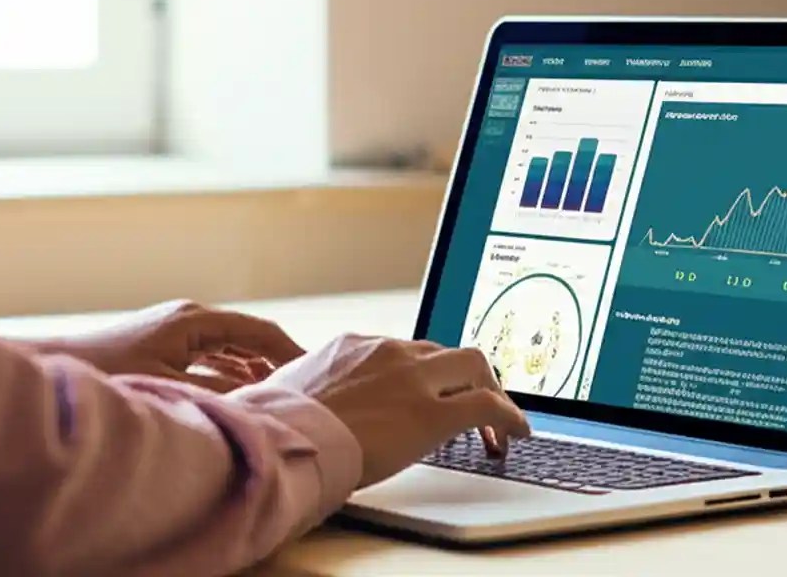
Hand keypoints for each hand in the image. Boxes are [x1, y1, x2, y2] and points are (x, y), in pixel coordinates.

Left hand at [44, 300, 304, 391]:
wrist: (56, 369)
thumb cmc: (109, 375)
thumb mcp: (172, 388)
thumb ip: (219, 396)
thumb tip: (260, 405)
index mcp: (196, 320)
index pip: (260, 331)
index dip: (290, 352)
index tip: (316, 372)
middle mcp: (190, 320)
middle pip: (249, 338)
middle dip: (277, 362)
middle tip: (307, 387)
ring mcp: (176, 332)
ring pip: (230, 350)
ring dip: (254, 371)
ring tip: (282, 394)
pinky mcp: (163, 347)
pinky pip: (211, 359)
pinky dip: (231, 375)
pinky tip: (244, 394)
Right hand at [259, 334, 530, 487]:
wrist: (281, 439)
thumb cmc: (271, 425)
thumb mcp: (282, 391)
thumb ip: (301, 390)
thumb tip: (283, 403)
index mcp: (352, 346)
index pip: (404, 351)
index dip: (424, 374)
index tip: (429, 392)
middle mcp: (387, 352)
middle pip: (444, 352)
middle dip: (463, 378)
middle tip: (474, 405)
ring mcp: (412, 378)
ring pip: (473, 367)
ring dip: (490, 394)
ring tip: (500, 425)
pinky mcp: (430, 412)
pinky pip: (487, 405)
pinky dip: (509, 417)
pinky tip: (515, 433)